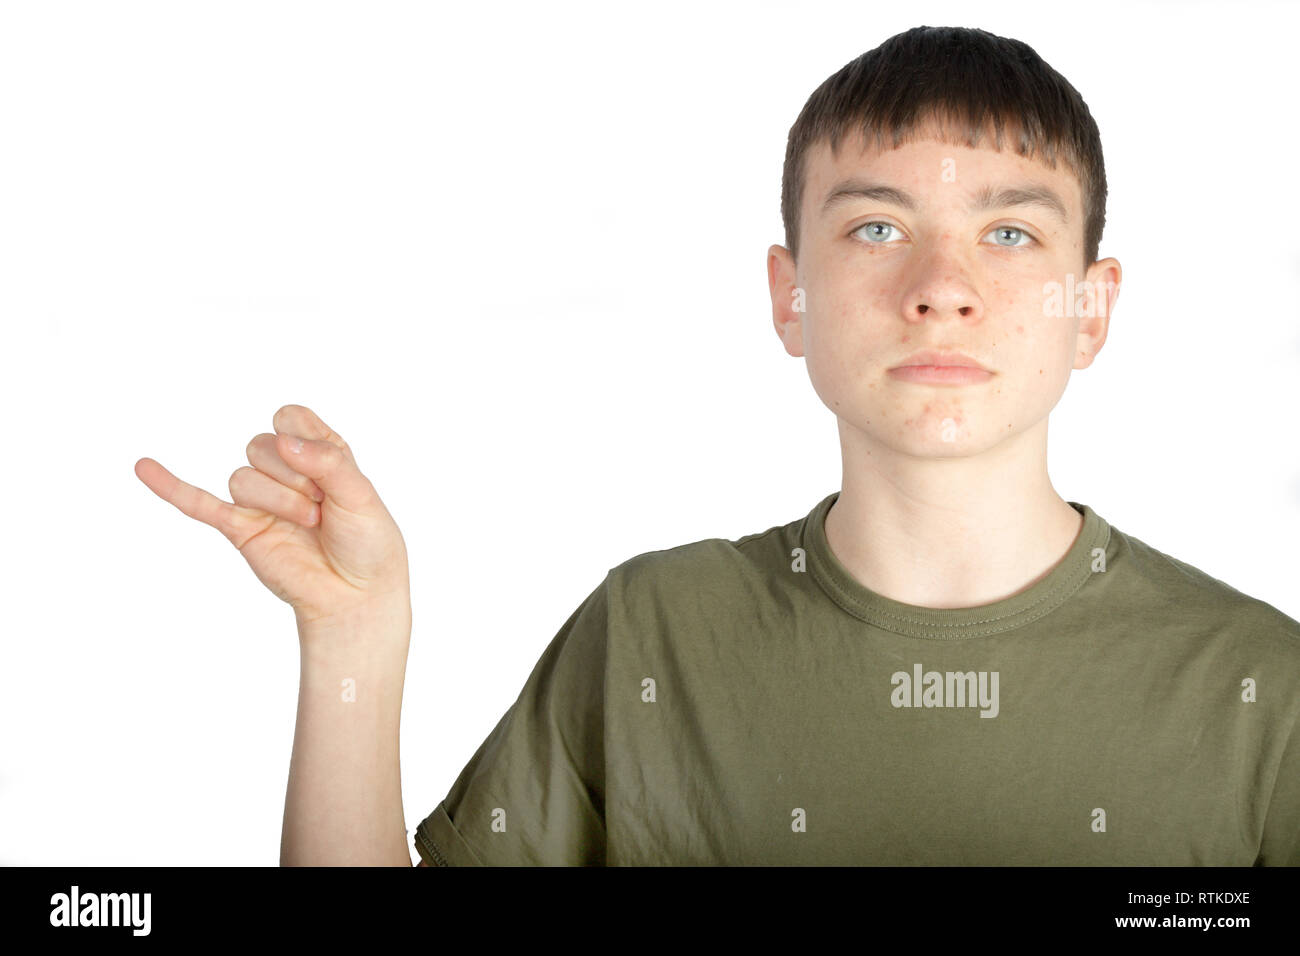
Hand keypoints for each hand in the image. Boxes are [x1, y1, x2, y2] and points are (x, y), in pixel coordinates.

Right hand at [135, 404, 410, 629]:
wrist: (357, 594)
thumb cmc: (368, 542)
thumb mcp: (360, 493)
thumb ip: (327, 461)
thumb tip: (283, 440)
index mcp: (316, 453)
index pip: (289, 419)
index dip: (305, 439)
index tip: (331, 467)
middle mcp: (284, 472)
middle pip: (260, 446)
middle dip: (293, 476)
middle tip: (322, 507)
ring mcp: (260, 502)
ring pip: (241, 478)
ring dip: (276, 499)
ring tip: (308, 523)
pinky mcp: (241, 530)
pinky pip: (198, 505)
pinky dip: (170, 487)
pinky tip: (144, 467)